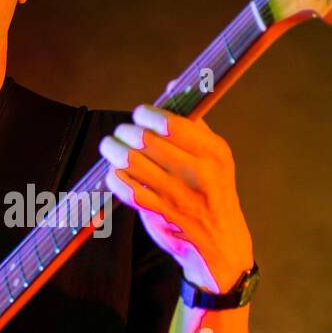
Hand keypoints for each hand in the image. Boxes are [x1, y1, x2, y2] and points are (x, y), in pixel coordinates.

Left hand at [98, 103, 253, 291]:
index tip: (139, 115)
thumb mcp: (215, 157)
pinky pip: (127, 190)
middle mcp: (198, 173)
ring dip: (114, 152)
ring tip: (111, 148)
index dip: (147, 114)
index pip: (172, 123)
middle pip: (146, 140)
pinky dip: (114, 178)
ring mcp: (178, 196)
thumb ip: (192, 123)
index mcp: (214, 153)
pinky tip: (114, 173)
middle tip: (120, 133)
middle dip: (125, 132)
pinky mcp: (160, 215)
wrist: (220, 244)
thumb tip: (173, 87)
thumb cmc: (213, 193)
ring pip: (132, 163)